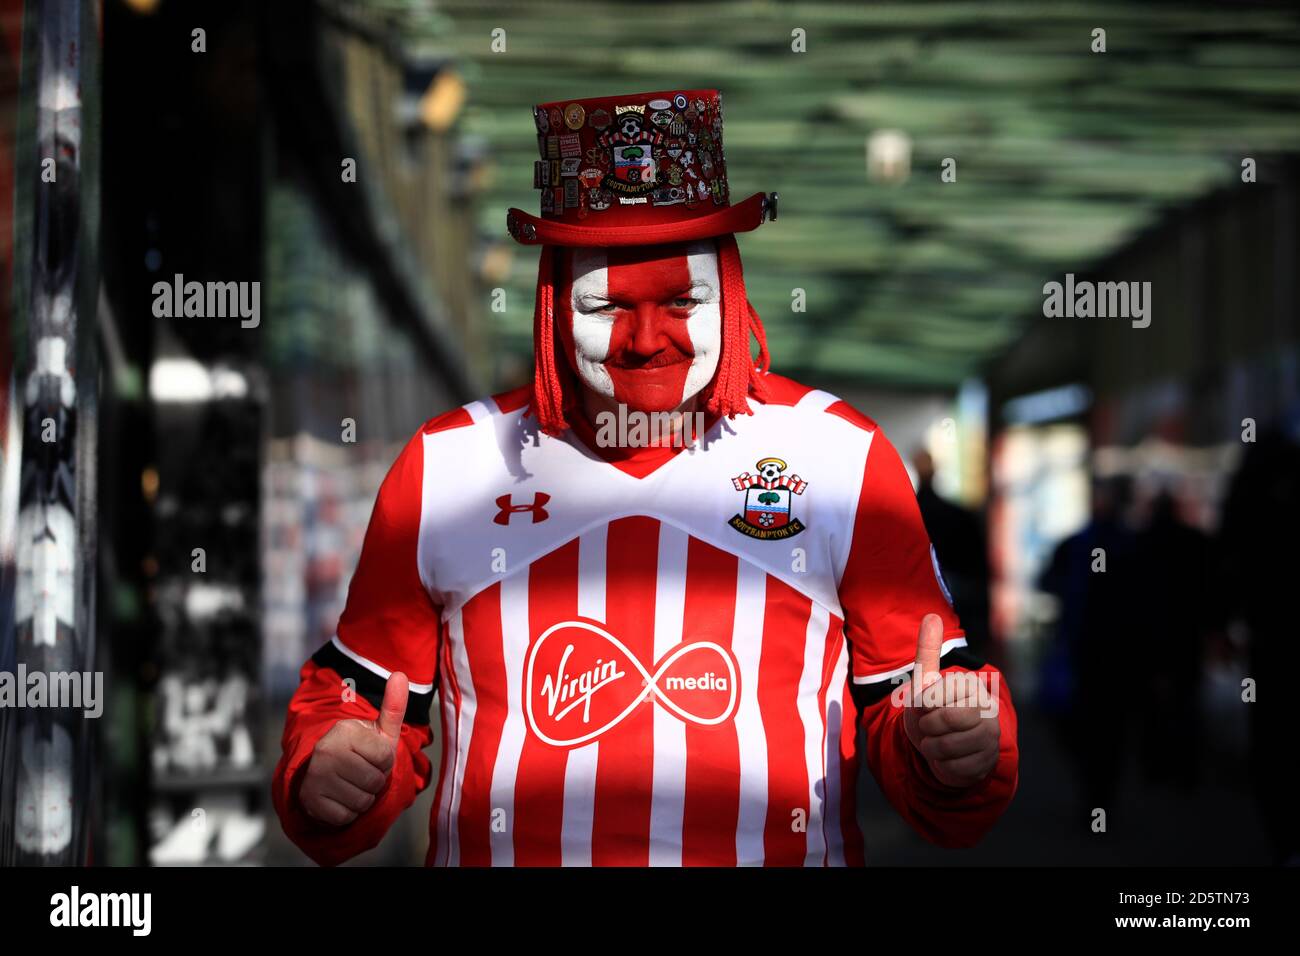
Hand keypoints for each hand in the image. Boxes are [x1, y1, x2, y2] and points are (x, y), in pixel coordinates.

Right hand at [299, 672, 408, 825]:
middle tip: (361, 772)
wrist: (322, 771)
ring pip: (362, 801)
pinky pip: (347, 816)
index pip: (385, 757)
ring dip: (363, 797)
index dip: (385, 761)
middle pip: (375, 781)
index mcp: (344, 731)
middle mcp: (326, 752)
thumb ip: (393, 706)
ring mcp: (316, 777)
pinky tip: (340, 797)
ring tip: (351, 784)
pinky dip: (348, 812)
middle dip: (375, 781)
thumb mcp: (378, 730)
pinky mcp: (311, 801)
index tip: (372, 756)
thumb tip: (401, 675)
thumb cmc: (358, 751)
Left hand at [902, 615, 999, 788]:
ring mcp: (989, 738)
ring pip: (946, 747)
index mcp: (971, 686)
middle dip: (926, 727)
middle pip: (944, 720)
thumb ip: (928, 652)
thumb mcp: (925, 682)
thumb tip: (932, 615)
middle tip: (930, 726)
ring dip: (931, 747)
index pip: (935, 696)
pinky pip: (952, 769)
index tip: (926, 706)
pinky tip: (947, 759)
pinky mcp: (986, 763)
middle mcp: (986, 710)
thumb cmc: (933, 711)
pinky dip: (941, 766)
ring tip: (937, 741)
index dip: (921, 705)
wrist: (941, 746)